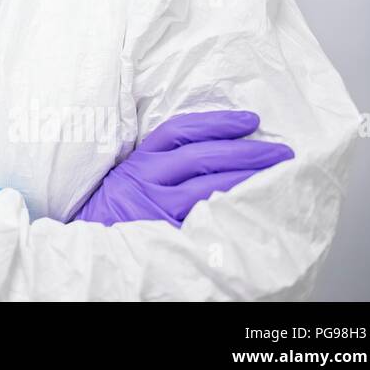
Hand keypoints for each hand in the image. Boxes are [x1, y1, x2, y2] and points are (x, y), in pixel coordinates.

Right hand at [73, 110, 292, 226]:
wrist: (89, 249)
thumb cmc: (111, 214)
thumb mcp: (126, 179)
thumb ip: (157, 165)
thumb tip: (210, 150)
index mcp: (137, 162)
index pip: (180, 131)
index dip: (218, 123)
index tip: (250, 120)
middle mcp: (145, 180)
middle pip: (202, 157)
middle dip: (246, 151)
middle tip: (280, 151)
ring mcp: (154, 209)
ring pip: (208, 188)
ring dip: (246, 179)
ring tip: (276, 175)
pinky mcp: (164, 236)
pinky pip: (204, 222)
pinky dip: (230, 214)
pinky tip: (252, 209)